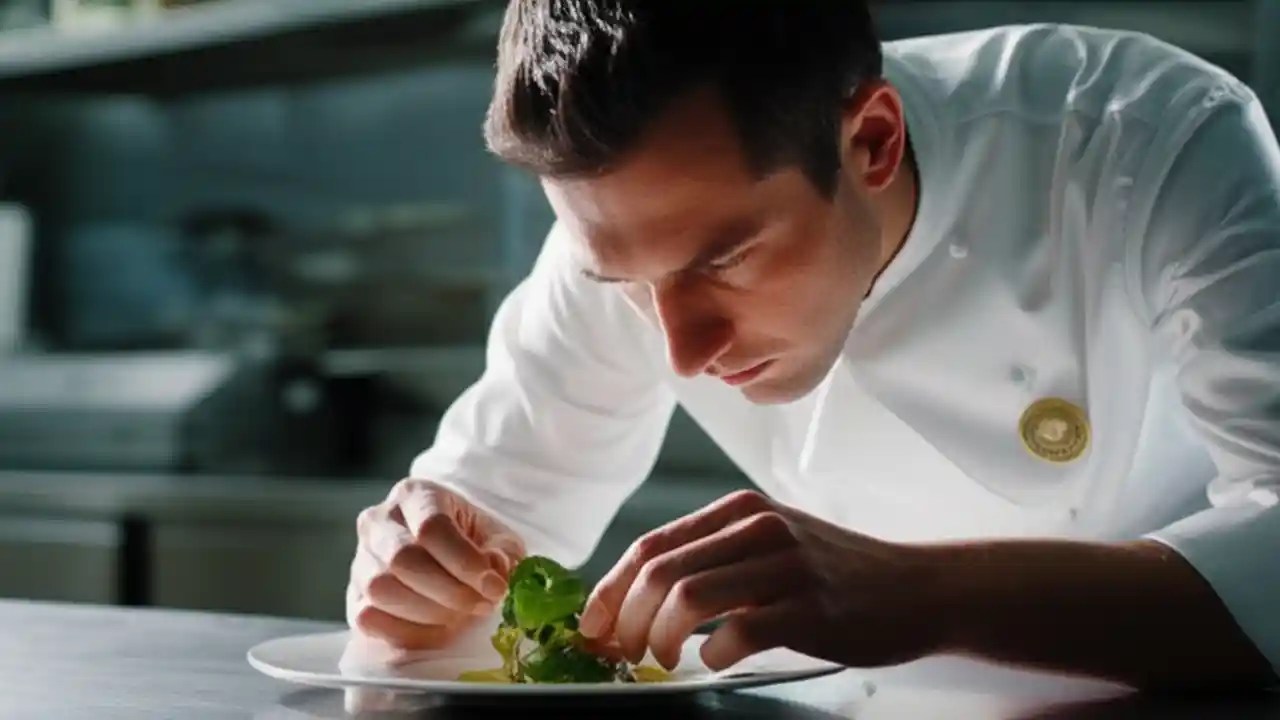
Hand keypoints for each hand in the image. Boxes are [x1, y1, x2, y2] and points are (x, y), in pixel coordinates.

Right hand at [347, 479, 525, 650]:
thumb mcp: (498, 537)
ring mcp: (361, 559)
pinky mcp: (354, 597)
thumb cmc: (473, 540)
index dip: (464, 562)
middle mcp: (378, 521)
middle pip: (402, 558)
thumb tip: (493, 572)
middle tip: (481, 605)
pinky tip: (439, 629)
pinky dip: (408, 631)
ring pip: (382, 589)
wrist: (444, 555)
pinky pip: (369, 618)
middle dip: (449, 591)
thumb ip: (502, 553)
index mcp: (415, 494)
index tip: (494, 587)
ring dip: (429, 612)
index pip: (431, 527)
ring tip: (462, 616)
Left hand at [578, 490, 941, 671]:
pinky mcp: (810, 606)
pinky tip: (714, 661)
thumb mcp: (770, 544)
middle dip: (627, 619)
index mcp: (739, 510)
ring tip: (662, 660)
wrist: (917, 587)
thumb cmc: (835, 574)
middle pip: (660, 571)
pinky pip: (740, 631)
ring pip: (689, 596)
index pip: (651, 545)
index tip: (593, 626)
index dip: (611, 589)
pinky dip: (712, 653)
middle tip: (624, 653)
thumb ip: (712, 559)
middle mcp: (758, 527)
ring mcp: (786, 564)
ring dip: (660, 638)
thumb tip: (638, 599)